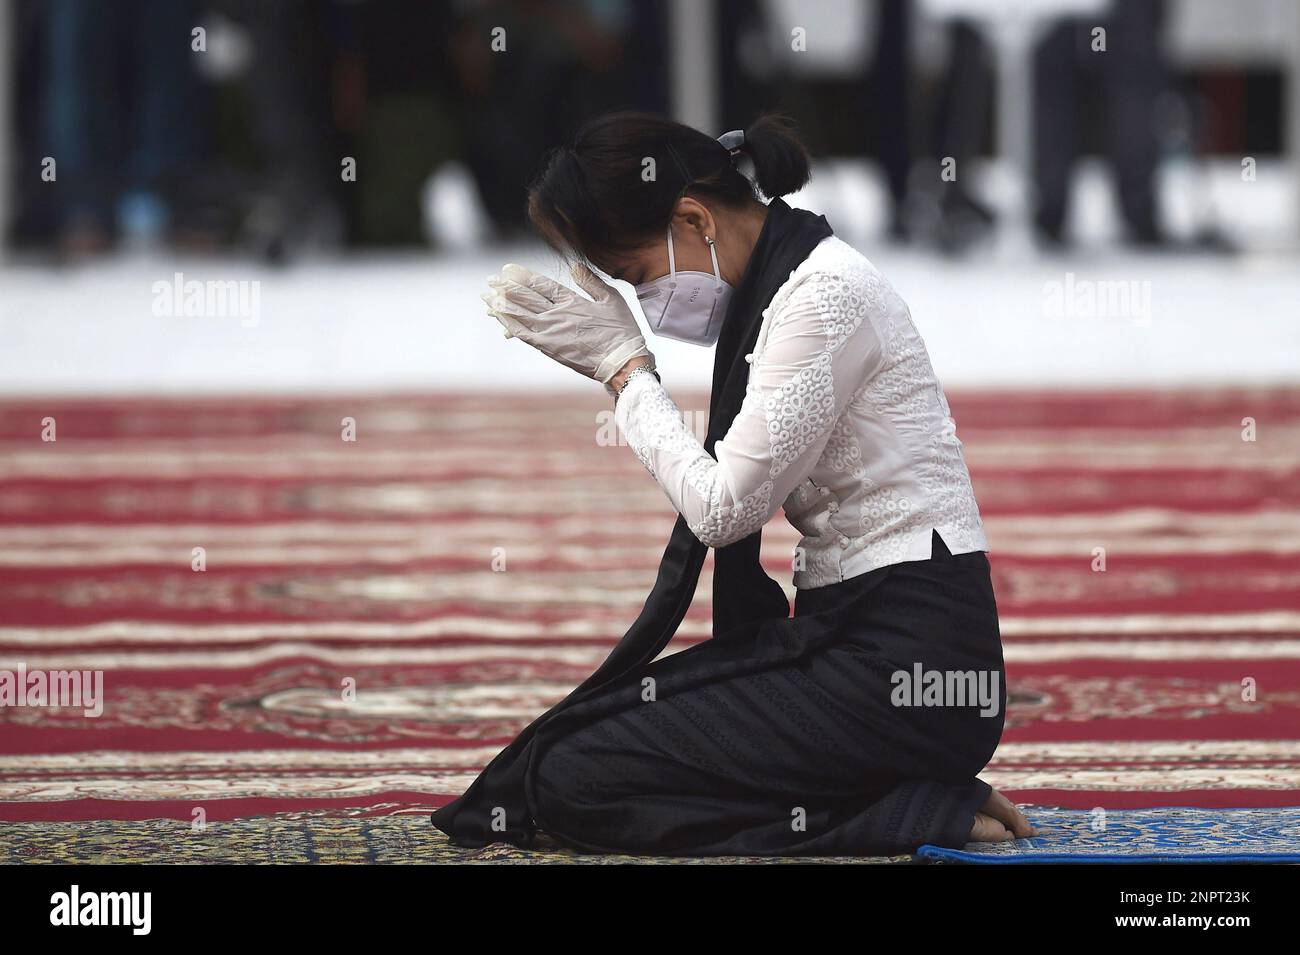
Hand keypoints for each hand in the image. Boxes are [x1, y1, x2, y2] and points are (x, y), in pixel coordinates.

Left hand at [483, 262, 653, 386]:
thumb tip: (575, 267)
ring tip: (487, 298)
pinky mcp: (548, 349)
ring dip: (501, 305)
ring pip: (520, 314)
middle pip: (525, 297)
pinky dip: (509, 325)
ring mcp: (550, 332)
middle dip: (505, 287)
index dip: (521, 276)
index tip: (507, 269)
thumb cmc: (621, 331)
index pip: (540, 284)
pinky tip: (499, 319)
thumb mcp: (611, 299)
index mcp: (571, 301)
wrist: (621, 363)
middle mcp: (556, 315)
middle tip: (490, 281)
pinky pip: (523, 334)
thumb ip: (590, 282)